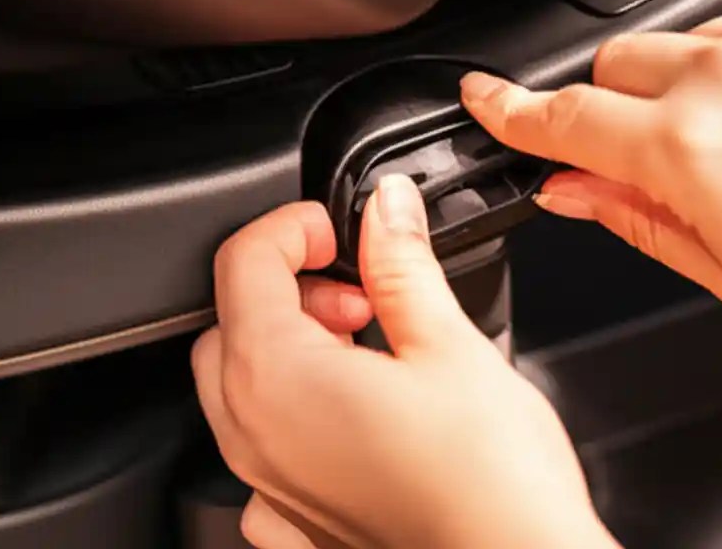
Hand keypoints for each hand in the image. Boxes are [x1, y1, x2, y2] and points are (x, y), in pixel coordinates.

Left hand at [191, 175, 617, 548]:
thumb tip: (387, 205)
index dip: (292, 227)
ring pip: (240, 386)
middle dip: (290, 287)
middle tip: (362, 292)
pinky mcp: (294, 524)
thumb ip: (402, 263)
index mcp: (277, 377)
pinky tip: (353, 417)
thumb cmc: (492, 483)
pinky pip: (261, 453)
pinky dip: (292, 417)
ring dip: (290, 346)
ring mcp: (268, 488)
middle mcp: (254, 437)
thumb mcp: (450, 345)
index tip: (338, 229)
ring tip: (371, 350)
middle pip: (230, 323)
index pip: (242, 263)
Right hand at [461, 0, 721, 349]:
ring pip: (676, 45)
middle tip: (654, 165)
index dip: (509, 111)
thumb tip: (569, 191)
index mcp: (687, 152)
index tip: (484, 99)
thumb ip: (633, 219)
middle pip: (611, 67)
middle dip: (610, 110)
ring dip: (679, 89)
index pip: (561, 118)